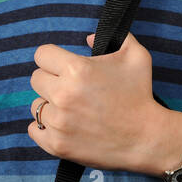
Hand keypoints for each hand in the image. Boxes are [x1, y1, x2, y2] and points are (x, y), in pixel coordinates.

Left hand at [28, 31, 173, 174]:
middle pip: (36, 79)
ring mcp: (59, 122)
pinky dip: (44, 129)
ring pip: (36, 106)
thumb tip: (88, 38)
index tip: (62, 66)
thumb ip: (116, 37)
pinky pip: (34, 130)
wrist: (147, 138)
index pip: (41, 54)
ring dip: (49, 106)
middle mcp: (63, 94)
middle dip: (51, 81)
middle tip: (70, 89)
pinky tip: (61, 126)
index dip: (52, 58)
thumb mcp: (136, 56)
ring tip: (71, 110)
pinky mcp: (57, 144)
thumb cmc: (140, 95)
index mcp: (76, 69)